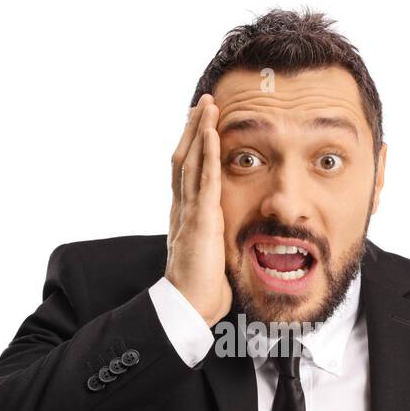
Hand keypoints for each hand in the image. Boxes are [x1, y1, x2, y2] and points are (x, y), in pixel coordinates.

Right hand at [166, 93, 230, 326]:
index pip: (187, 173)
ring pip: (191, 161)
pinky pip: (205, 178)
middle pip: (184, 158)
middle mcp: (183, 208)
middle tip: (202, 104)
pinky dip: (208, 152)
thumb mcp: (211, 256)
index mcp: (186, 216)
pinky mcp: (201, 219)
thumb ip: (215, 241)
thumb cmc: (202, 289)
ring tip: (207, 105)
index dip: (193, 147)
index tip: (200, 126)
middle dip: (193, 129)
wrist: (189, 307)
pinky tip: (211, 131)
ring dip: (199, 130)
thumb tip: (226, 239)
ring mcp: (189, 211)